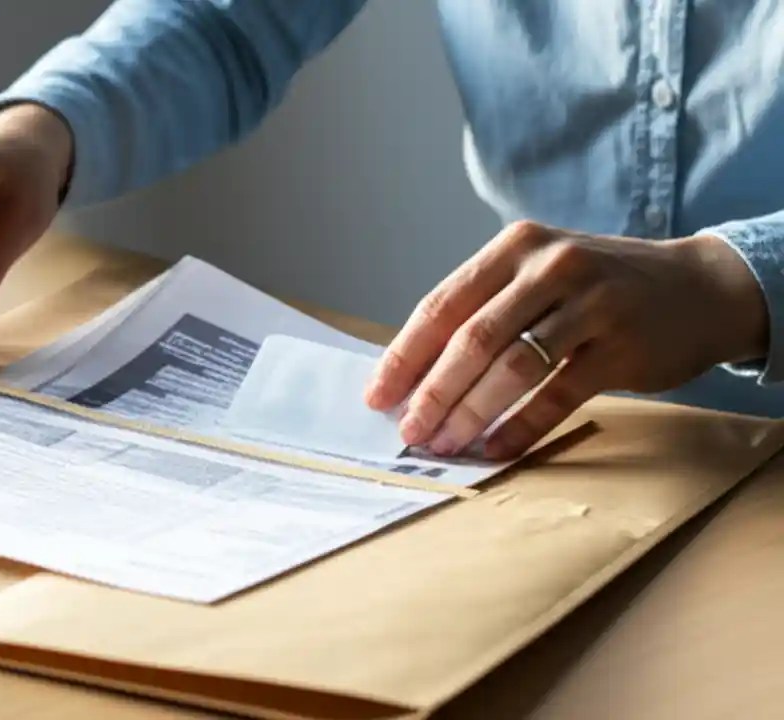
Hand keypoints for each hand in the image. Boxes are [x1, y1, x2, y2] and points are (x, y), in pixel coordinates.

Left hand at [364, 221, 766, 459]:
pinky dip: (522, 426)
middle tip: (409, 430)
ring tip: (444, 444)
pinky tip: (496, 449)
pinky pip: (560, 393)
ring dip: (471, 412)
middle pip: (473, 337)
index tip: (377, 396)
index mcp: (515, 247)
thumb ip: (483, 312)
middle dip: (433, 391)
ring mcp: (591, 303)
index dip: (406, 355)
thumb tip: (415, 375)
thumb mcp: (538, 276)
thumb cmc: (597, 288)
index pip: (443, 304)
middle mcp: (550, 266)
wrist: (700, 286)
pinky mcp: (623, 345)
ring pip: (513, 366)